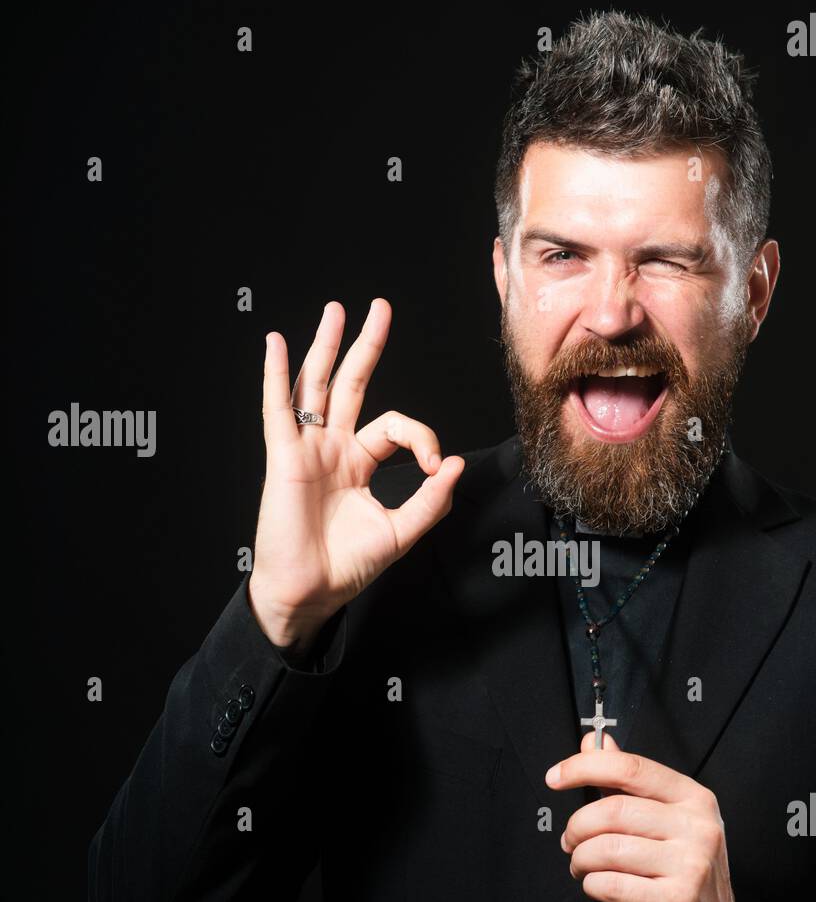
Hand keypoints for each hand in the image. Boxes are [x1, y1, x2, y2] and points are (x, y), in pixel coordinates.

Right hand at [250, 299, 463, 648]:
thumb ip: (431, 500)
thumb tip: (455, 464)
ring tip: (336, 310)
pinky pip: (278, 410)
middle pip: (352, 384)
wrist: (310, 593)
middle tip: (380, 308)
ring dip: (325, 347)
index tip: (435, 469)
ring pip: (317, 387)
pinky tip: (274, 344)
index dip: (422, 438)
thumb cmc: (347, 567)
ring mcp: (307, 450)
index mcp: (359, 463)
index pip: (394, 426)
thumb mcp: (401, 532)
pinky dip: (275, 376)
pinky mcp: (285, 458)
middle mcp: (333, 449)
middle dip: (367, 345)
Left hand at [547, 730, 735, 901]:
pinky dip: (592, 885)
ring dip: (580, 859)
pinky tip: (598, 886)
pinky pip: (612, 885)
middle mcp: (698, 827)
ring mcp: (691, 865)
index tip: (555, 777)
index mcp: (693, 798)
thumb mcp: (667, 819)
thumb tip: (596, 741)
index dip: (585, 768)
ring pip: (607, 849)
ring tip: (581, 865)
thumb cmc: (683, 869)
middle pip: (612, 811)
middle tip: (569, 841)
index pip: (631, 769)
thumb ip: (629, 780)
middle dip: (577, 827)